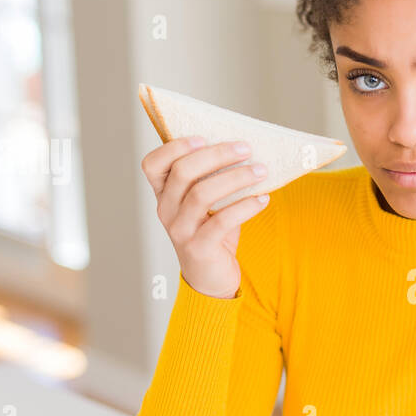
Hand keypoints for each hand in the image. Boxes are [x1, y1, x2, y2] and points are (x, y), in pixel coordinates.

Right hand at [140, 136, 272, 298]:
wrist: (212, 279)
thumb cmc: (212, 233)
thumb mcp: (207, 205)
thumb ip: (214, 179)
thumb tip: (244, 150)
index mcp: (164, 195)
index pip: (153, 164)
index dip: (174, 147)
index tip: (204, 137)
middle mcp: (165, 210)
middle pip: (183, 172)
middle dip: (217, 155)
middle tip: (246, 149)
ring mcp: (179, 231)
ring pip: (202, 193)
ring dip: (236, 178)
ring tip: (261, 171)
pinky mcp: (198, 248)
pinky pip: (222, 221)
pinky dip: (245, 206)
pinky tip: (263, 199)